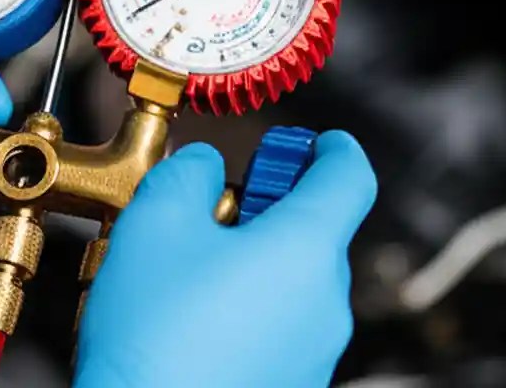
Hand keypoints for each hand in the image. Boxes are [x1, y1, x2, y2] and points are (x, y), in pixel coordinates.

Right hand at [75, 130, 376, 387]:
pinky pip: (279, 330)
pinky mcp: (292, 387)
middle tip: (216, 209)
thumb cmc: (155, 339)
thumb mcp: (155, 221)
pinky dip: (247, 311)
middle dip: (269, 211)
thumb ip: (190, 173)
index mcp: (307, 249)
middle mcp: (326, 304)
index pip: (351, 176)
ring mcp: (314, 353)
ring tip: (185, 274)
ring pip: (293, 285)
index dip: (334, 148)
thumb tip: (207, 167)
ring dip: (252, 264)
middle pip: (314, 232)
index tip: (318, 141)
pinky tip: (191, 322)